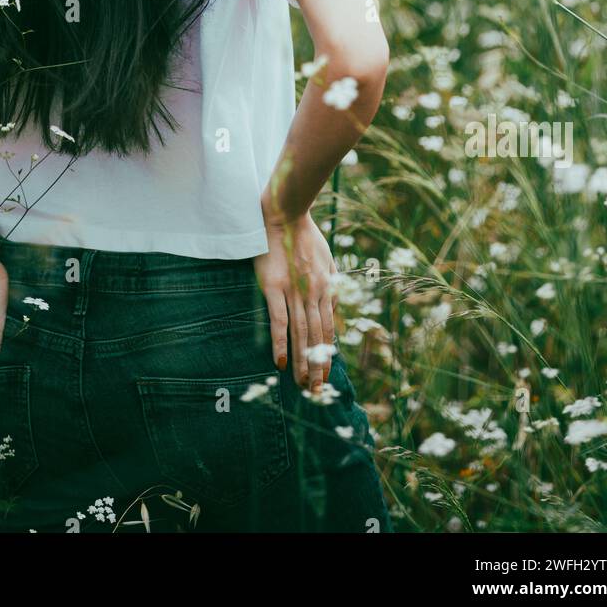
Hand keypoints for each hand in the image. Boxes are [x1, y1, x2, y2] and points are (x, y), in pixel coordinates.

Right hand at [253, 206, 337, 392]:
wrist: (285, 214)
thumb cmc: (306, 235)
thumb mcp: (328, 259)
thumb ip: (331, 284)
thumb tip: (332, 308)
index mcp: (326, 288)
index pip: (328, 329)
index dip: (328, 353)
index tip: (326, 374)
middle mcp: (313, 294)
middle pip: (316, 337)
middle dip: (317, 366)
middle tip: (315, 391)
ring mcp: (293, 291)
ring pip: (301, 333)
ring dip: (302, 361)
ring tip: (301, 384)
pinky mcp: (274, 286)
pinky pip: (279, 319)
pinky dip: (281, 342)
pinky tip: (279, 361)